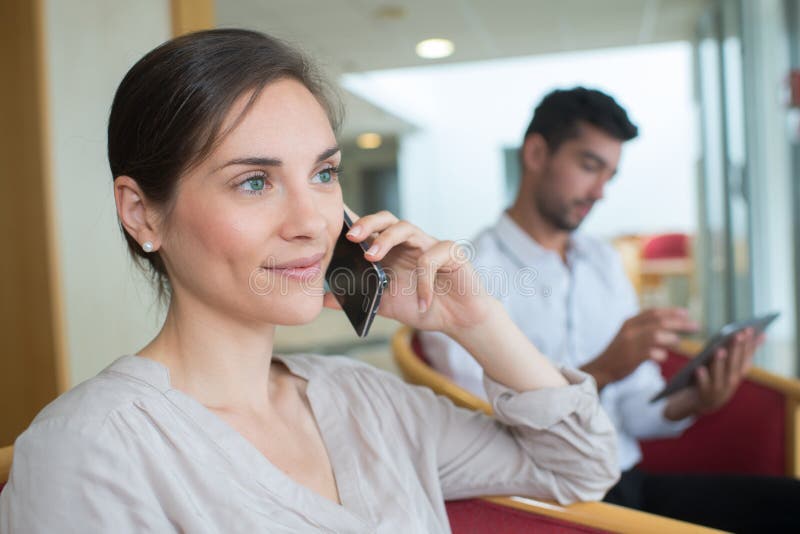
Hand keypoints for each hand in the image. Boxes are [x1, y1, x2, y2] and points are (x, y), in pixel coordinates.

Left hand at [322, 210, 492, 335]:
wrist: (459, 320)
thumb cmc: (423, 306)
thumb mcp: (384, 305)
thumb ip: (358, 298)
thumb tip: (324, 298)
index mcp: (392, 251)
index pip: (371, 228)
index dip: (354, 220)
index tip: (333, 220)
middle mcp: (409, 242)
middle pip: (387, 218)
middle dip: (367, 223)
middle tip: (351, 236)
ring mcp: (430, 244)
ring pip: (406, 227)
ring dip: (386, 239)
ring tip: (372, 257)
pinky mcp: (451, 252)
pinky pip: (431, 258)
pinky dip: (423, 282)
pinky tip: (421, 302)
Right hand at [581, 308, 698, 388]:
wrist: (601, 369)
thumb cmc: (619, 354)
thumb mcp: (628, 336)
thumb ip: (644, 330)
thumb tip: (670, 328)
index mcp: (629, 322)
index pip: (653, 312)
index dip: (671, 312)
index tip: (686, 313)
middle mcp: (630, 330)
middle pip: (659, 322)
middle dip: (680, 323)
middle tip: (696, 326)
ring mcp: (630, 343)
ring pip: (656, 335)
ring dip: (671, 338)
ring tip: (678, 342)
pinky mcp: (631, 357)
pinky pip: (651, 353)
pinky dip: (661, 354)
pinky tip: (663, 357)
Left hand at [665, 328, 762, 418]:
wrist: (698, 404)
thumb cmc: (713, 379)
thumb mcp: (727, 366)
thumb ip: (738, 352)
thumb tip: (758, 334)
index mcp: (737, 375)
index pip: (746, 358)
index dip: (749, 344)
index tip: (750, 329)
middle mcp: (731, 383)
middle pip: (734, 365)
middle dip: (736, 349)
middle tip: (737, 334)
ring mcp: (718, 391)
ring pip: (720, 376)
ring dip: (720, 363)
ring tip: (719, 350)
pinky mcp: (703, 396)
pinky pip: (703, 386)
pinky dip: (702, 378)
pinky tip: (700, 368)